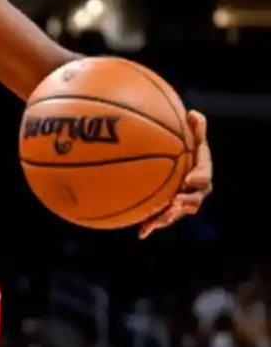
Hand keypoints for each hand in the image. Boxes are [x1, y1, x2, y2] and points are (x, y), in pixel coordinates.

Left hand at [141, 110, 212, 238]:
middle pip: (193, 201)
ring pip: (177, 213)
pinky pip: (160, 220)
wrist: (172, 166)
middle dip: (185, 204)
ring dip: (168, 217)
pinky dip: (152, 226)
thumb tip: (192, 113)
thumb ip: (195, 127)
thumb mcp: (191, 138)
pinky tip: (141, 233)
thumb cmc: (184, 148)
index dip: (198, 179)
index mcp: (200, 174)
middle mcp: (193, 192)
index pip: (203, 177)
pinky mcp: (165, 211)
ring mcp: (179, 203)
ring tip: (158, 220)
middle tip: (175, 203)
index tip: (188, 180)